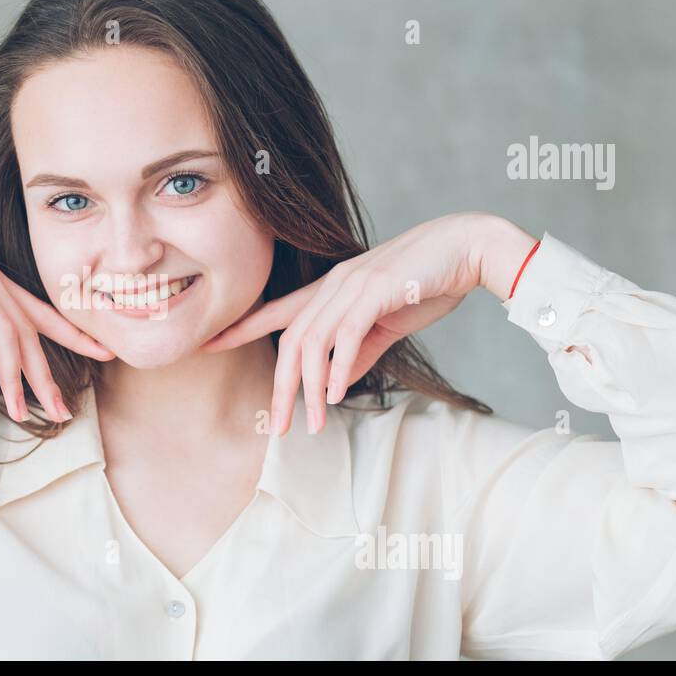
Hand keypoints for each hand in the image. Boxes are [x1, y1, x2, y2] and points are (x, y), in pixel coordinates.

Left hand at [200, 212, 535, 434]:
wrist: (467, 248)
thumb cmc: (427, 282)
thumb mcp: (386, 324)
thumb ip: (359, 351)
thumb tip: (335, 384)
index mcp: (331, 290)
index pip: (276, 312)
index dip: (241, 329)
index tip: (208, 345)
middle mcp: (333, 285)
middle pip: (290, 340)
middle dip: (280, 386)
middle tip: (277, 427)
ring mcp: (352, 286)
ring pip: (313, 342)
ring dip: (310, 388)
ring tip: (312, 423)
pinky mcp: (376, 291)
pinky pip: (346, 335)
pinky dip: (337, 368)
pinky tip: (334, 394)